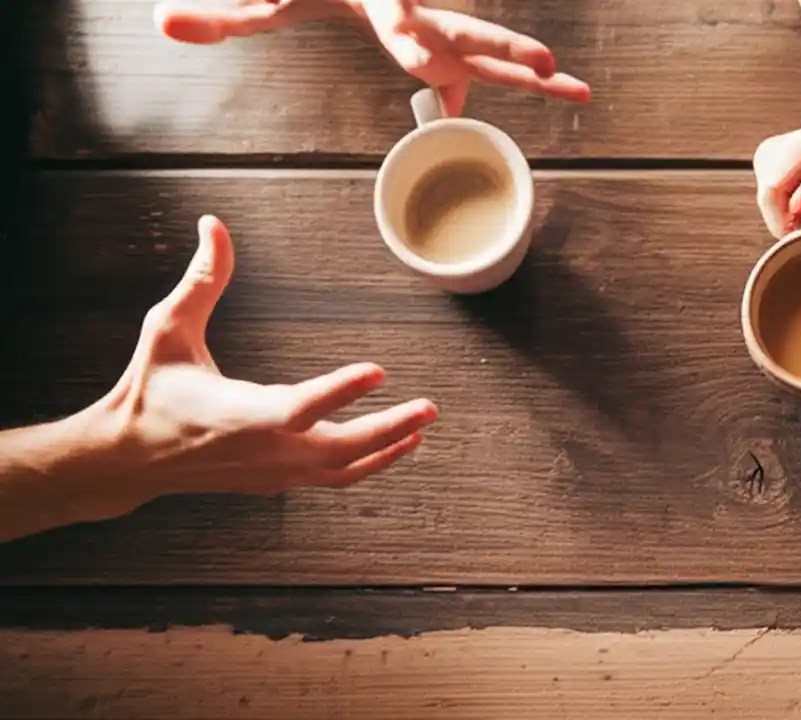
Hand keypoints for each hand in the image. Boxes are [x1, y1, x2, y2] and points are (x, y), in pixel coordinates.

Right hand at [80, 216, 436, 519]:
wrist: (130, 457)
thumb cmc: (151, 389)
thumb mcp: (166, 328)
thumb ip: (200, 280)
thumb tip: (213, 224)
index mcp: (240, 413)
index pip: (299, 405)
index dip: (340, 390)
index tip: (379, 371)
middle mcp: (264, 449)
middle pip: (339, 448)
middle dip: (389, 428)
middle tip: (430, 406)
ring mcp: (274, 471)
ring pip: (343, 469)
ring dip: (388, 449)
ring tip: (423, 426)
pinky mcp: (278, 480)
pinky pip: (334, 477)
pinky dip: (369, 464)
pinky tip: (398, 445)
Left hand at [154, 0, 590, 116]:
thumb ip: (225, 11)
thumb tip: (162, 22)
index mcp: (376, 1)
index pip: (401, 22)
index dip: (418, 45)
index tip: (439, 74)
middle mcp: (417, 12)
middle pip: (467, 32)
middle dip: (506, 53)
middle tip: (547, 66)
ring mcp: (433, 25)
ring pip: (489, 49)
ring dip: (529, 70)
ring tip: (577, 88)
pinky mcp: (438, 38)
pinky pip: (476, 65)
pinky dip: (512, 78)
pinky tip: (558, 90)